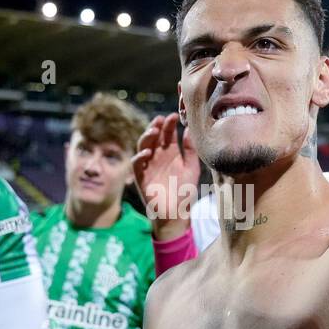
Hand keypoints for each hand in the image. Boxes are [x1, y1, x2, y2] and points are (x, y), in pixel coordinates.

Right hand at [133, 114, 200, 242]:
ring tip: (153, 131)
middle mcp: (157, 156)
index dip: (169, 124)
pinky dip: (139, 157)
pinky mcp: (141, 178)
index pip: (167, 134)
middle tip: (160, 119)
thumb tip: (189, 130)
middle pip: (153, 137)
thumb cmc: (185, 190)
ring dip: (146, 138)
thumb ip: (190, 150)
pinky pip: (136, 165)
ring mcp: (148, 166)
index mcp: (170, 152)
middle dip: (155, 127)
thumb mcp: (192, 168)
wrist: (177, 212)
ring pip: (143, 147)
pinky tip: (147, 153)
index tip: (174, 116)